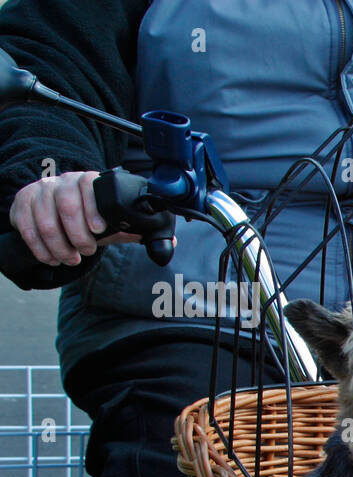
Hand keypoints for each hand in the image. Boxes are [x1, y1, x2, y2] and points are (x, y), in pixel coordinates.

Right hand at [8, 171, 138, 266]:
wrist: (56, 208)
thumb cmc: (89, 217)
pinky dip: (40, 248)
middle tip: (87, 251)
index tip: (99, 230)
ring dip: (60, 246)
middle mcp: (61, 181)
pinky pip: (27, 228)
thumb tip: (168, 243)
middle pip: (66, 204)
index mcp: (87, 181)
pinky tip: (51, 258)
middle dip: (78, 235)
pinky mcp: (23, 203)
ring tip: (71, 259)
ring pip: (46, 220)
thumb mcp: (111, 221)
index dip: (93, 208)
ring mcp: (40, 191)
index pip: (88, 185)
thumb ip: (134, 229)